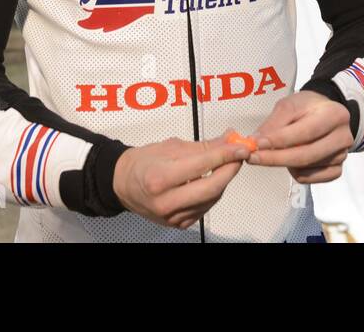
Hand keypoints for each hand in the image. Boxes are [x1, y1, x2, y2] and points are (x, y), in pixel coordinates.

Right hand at [113, 134, 250, 229]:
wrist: (123, 184)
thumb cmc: (144, 162)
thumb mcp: (171, 146)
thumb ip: (203, 146)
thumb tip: (229, 140)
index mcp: (159, 178)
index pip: (201, 166)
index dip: (225, 155)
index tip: (240, 147)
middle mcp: (165, 201)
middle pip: (211, 188)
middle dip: (230, 170)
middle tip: (239, 156)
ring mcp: (172, 216)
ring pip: (211, 199)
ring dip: (223, 181)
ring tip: (225, 165)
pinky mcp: (178, 223)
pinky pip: (204, 208)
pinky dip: (212, 193)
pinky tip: (211, 181)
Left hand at [248, 91, 353, 183]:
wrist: (326, 113)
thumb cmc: (307, 107)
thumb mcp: (290, 105)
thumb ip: (274, 123)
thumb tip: (256, 142)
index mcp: (334, 115)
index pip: (305, 132)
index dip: (280, 140)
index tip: (257, 144)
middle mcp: (343, 137)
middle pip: (306, 155)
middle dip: (275, 158)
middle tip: (252, 158)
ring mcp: (342, 156)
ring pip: (306, 169)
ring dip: (284, 164)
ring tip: (275, 151)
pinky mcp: (337, 170)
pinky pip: (311, 179)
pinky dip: (296, 173)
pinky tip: (291, 161)